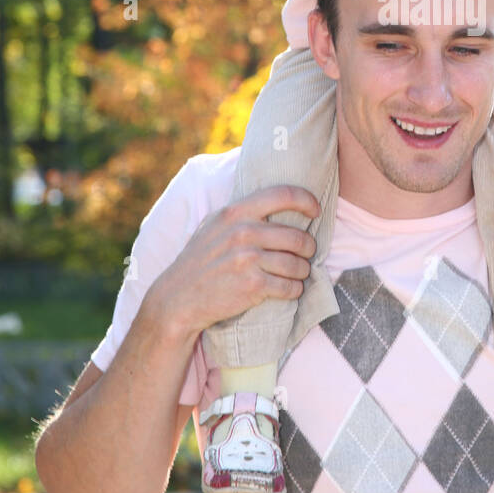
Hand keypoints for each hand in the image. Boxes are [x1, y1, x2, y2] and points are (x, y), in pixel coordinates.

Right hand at [149, 185, 320, 338]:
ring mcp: (248, 259)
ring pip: (297, 264)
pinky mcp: (253, 285)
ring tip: (298, 273)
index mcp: (236, 212)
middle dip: (308, 247)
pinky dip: (295, 290)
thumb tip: (277, 202)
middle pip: (297, 237)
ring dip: (303, 270)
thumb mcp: (214, 225)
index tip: (315, 211)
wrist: (178, 298)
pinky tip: (289, 289)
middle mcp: (243, 232)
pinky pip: (290, 287)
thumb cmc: (200, 261)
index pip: (283, 195)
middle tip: (306, 253)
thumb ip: (241, 214)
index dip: (306, 201)